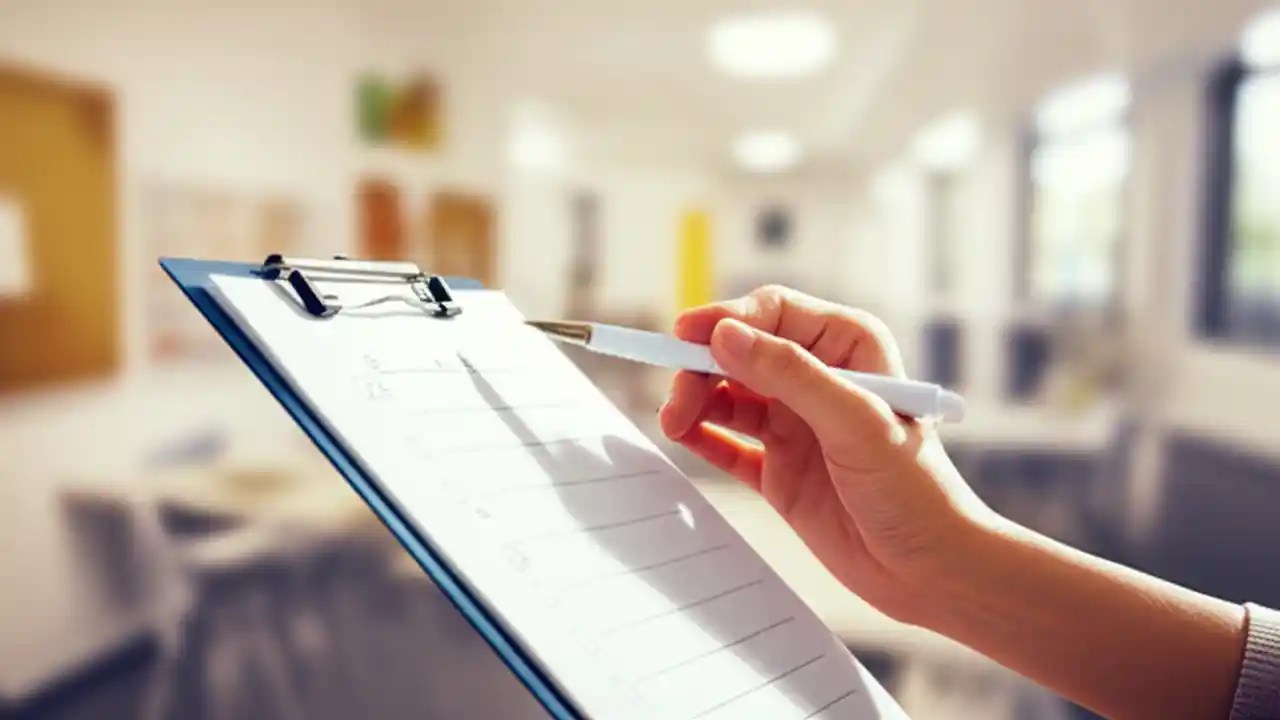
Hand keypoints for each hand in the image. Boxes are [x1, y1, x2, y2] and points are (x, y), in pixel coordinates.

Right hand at [659, 286, 994, 622]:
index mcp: (848, 347)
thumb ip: (790, 375)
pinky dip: (702, 435)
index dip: (726, 320)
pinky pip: (727, 441)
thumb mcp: (855, 424)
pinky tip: (684, 434)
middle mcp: (819, 378)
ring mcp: (796, 423)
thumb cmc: (916, 491)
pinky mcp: (780, 467)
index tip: (684, 335)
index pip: (773, 313)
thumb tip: (724, 335)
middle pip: (740, 352)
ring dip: (696, 401)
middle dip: (703, 368)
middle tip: (679, 399)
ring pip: (727, 394)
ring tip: (676, 422)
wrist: (932, 571)